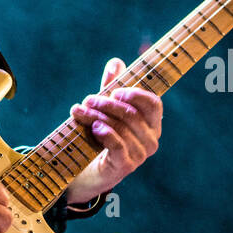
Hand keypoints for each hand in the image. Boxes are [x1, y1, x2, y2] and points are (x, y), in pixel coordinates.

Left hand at [66, 56, 162, 201]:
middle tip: (88, 99)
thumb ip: (111, 86)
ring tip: (78, 111)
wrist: (88, 170)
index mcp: (152, 123)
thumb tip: (116, 62)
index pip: (154, 104)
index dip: (135, 94)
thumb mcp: (106, 108)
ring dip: (96, 116)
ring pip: (120, 128)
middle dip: (106, 103)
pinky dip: (105, 133)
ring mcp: (140, 154)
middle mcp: (151, 139)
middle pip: (131, 114)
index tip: (114, 90)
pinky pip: (118, 145)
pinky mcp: (126, 166)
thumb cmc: (101, 134)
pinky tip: (94, 128)